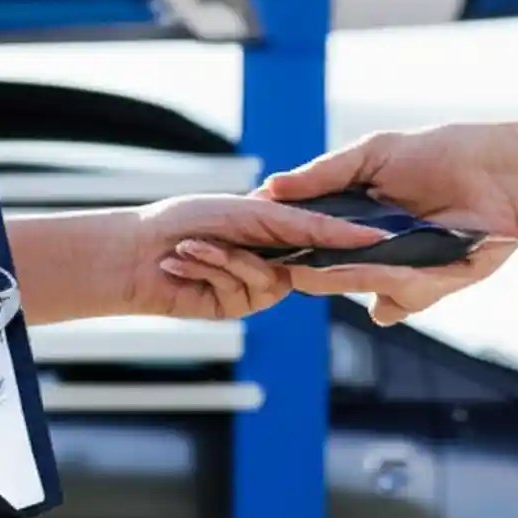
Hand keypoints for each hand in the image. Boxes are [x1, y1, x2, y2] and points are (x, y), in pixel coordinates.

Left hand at [124, 194, 388, 319]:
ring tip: (189, 247)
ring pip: (268, 278)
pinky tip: (182, 264)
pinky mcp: (237, 307)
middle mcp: (275, 258)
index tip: (381, 237)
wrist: (136, 251)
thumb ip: (306, 222)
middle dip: (262, 247)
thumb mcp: (254, 210)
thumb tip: (355, 230)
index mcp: (281, 228)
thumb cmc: (188, 218)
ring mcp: (257, 285)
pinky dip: (210, 272)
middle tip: (233, 238)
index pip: (326, 234)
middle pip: (304, 261)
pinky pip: (243, 291)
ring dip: (223, 259)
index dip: (350, 237)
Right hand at [253, 127, 517, 324]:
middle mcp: (376, 249)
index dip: (297, 245)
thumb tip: (270, 188)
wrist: (494, 173)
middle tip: (298, 271)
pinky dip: (400, 292)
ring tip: (345, 268)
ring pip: (370, 287)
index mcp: (356, 219)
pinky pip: (406, 299)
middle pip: (337, 272)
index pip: (316, 241)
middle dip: (320, 274)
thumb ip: (322, 175)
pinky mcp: (433, 285)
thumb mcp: (372, 156)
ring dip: (358, 279)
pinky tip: (397, 283)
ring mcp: (404, 269)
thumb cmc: (437, 155)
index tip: (273, 246)